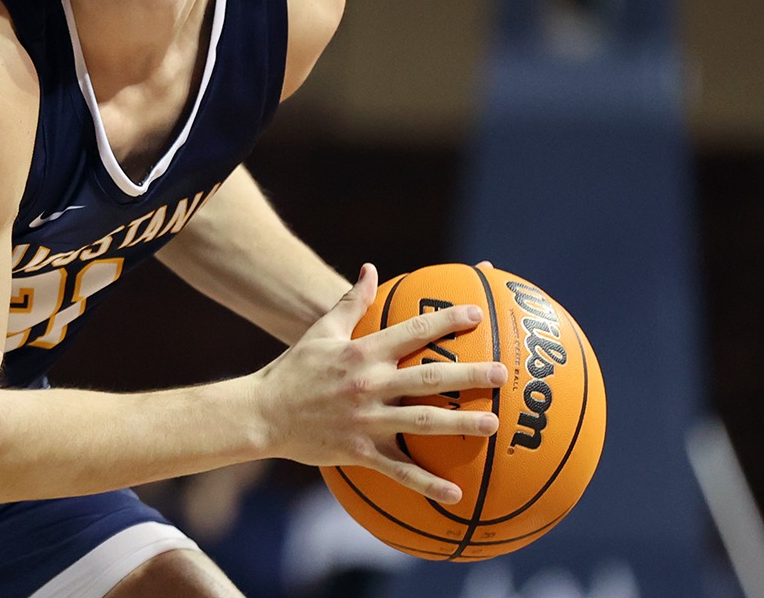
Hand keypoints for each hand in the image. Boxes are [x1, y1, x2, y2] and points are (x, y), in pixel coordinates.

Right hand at [255, 263, 507, 504]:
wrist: (261, 413)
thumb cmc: (293, 370)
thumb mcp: (321, 331)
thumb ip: (352, 302)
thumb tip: (371, 269)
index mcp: (362, 353)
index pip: (411, 332)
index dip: (445, 321)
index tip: (477, 314)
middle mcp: (368, 384)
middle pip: (428, 377)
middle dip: (468, 374)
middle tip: (502, 374)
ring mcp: (365, 420)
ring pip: (421, 422)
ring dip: (459, 424)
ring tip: (492, 424)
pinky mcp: (359, 451)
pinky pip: (399, 470)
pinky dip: (427, 483)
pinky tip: (455, 493)